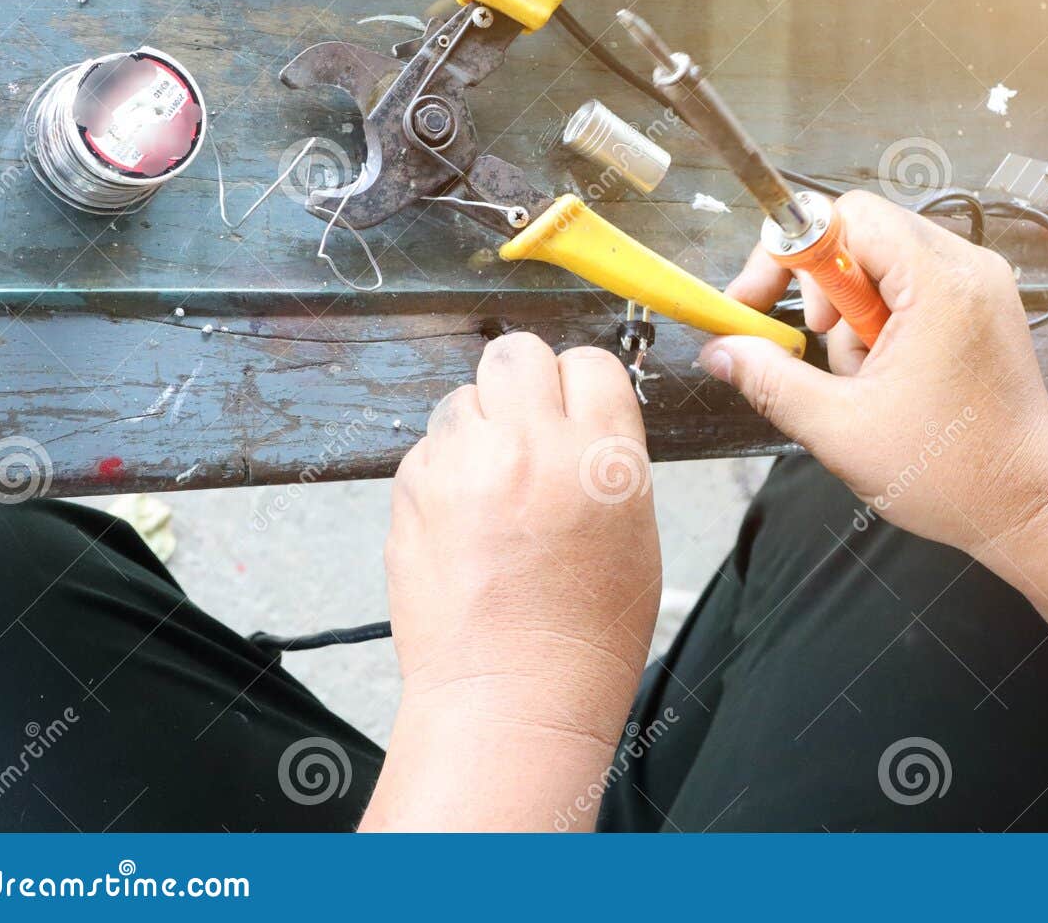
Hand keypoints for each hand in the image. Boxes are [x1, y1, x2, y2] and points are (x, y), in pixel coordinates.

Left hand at [385, 333, 659, 737]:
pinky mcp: (412, 490)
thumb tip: (579, 419)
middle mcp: (532, 444)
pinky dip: (442, 472)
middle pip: (517, 352)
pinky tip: (462, 521)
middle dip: (521, 382)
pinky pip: (426, 449)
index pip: (589, 361)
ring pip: (462, 397)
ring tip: (490, 485)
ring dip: (477, 427)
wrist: (512, 694)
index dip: (580, 384)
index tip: (574, 406)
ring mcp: (466, 464)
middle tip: (525, 426)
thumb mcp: (635, 531)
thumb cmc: (584, 634)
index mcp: (603, 454)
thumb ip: (606, 459)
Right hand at [698, 191, 1047, 555]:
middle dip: (821, 290)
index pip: (845, 216)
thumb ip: (770, 379)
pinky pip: (909, 288)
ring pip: (881, 264)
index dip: (788, 252)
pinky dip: (881, 323)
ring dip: (852, 316)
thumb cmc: (952, 473)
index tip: (758, 301)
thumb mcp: (839, 428)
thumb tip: (719, 351)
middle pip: (861, 233)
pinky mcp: (981, 308)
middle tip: (815, 346)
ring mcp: (979, 285)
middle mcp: (967, 268)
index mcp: (940, 283)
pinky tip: (887, 376)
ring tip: (866, 380)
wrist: (1029, 508)